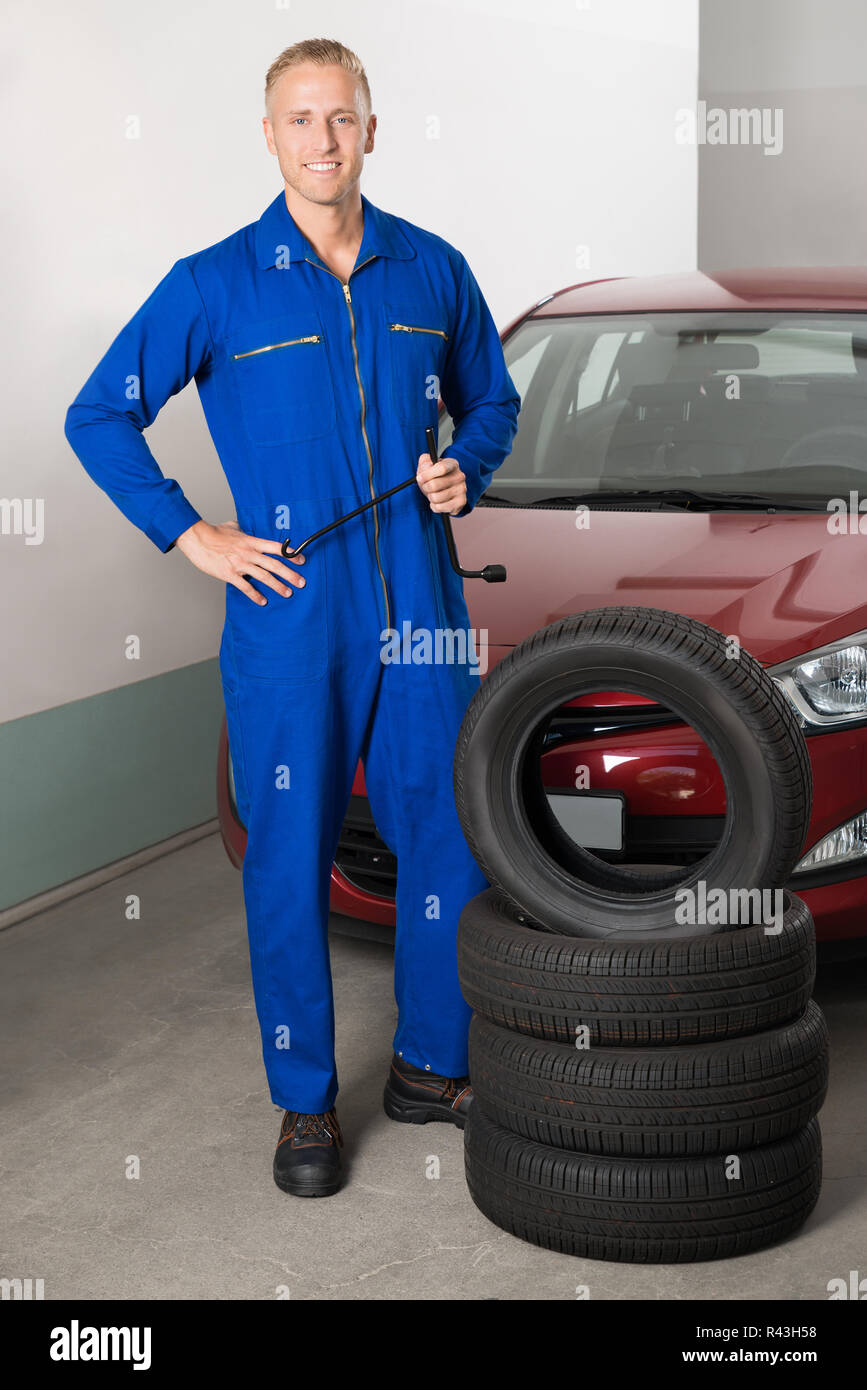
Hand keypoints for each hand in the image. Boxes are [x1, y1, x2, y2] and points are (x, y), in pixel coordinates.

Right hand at [174, 520, 305, 605]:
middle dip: (290, 574)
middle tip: (301, 582)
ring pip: (264, 577)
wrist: (198, 539)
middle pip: (275, 564)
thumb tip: (242, 527)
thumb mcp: (231, 526)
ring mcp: (240, 564)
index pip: (276, 548)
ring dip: (278, 586)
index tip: (302, 561)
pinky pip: (246, 587)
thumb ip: (241, 529)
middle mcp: (249, 553)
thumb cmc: (213, 532)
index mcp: (251, 541)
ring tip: (288, 593)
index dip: (291, 554)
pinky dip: (255, 595)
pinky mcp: (230, 574)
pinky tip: (263, 601)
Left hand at [416, 453, 466, 514]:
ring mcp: (462, 490)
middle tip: (426, 486)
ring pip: (435, 497)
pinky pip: (439, 507)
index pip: (441, 468)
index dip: (427, 474)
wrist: (444, 490)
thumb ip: (424, 462)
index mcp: (452, 464)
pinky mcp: (461, 502)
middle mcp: (460, 476)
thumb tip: (426, 468)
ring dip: (430, 497)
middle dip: (426, 487)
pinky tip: (438, 502)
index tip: (420, 478)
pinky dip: (434, 506)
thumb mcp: (427, 465)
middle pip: (435, 485)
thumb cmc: (435, 476)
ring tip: (433, 494)